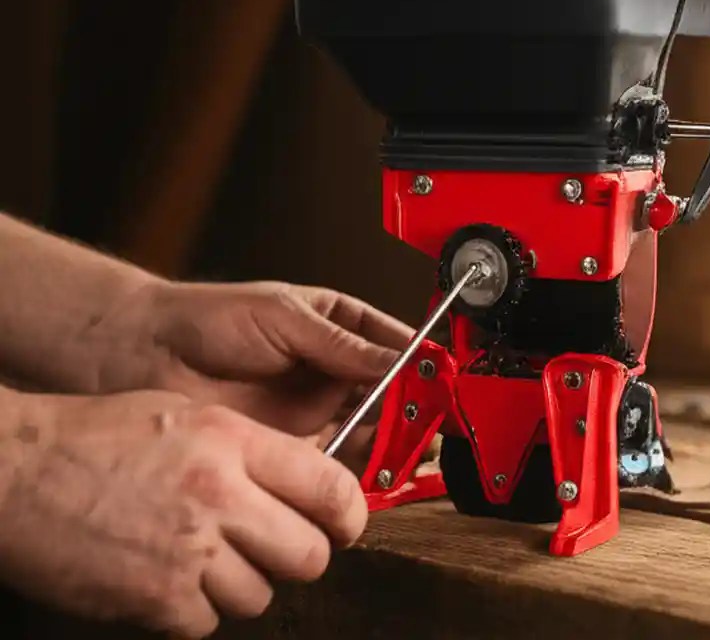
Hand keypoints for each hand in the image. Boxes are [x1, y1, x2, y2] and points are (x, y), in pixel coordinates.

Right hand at [0, 390, 365, 637]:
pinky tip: (162, 577)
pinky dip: (191, 610)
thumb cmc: (98, 437)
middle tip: (269, 548)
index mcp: (234, 444)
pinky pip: (208, 622)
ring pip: (260, 596)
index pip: (333, 489)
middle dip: (297, 558)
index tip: (345, 525)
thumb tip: (309, 487)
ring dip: (239, 585)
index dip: (350, 515)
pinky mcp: (157, 600)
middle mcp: (220, 496)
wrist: (13, 471)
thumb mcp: (191, 417)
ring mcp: (188, 552)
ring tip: (199, 557)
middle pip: (310, 556)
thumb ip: (254, 451)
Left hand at [94, 281, 412, 438]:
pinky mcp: (294, 446)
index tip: (441, 374)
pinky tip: (373, 465)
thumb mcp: (283, 316)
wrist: (146, 354)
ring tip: (410, 444)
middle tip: (431, 418)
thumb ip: (342, 343)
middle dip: (417, 405)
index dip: (422, 360)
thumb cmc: (208, 318)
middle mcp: (334, 370)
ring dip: (395, 437)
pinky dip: (361, 466)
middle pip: (393, 391)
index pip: (394, 344)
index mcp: (339, 326)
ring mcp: (317, 410)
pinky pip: (338, 460)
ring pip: (373, 428)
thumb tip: (399, 356)